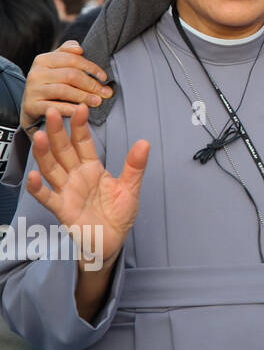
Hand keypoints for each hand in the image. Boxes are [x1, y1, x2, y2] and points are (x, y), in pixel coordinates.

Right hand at [19, 41, 111, 130]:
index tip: (104, 77)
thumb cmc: (50, 82)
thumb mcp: (56, 65)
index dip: (91, 68)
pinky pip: (54, 106)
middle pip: (70, 75)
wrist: (31, 104)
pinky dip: (70, 108)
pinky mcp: (32, 106)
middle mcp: (36, 73)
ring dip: (84, 96)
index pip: (72, 59)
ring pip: (64, 90)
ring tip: (98, 101)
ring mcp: (33, 90)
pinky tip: (81, 109)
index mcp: (43, 59)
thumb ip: (67, 52)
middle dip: (91, 84)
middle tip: (106, 92)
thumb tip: (79, 48)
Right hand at [26, 104, 144, 271]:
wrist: (112, 241)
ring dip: (44, 153)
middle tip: (53, 111)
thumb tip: (144, 142)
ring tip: (39, 135)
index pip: (83, 143)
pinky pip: (48, 197)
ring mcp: (67, 192)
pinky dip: (39, 187)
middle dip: (58, 132)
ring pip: (52, 168)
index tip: (81, 108)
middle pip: (63, 151)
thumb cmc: (118, 214)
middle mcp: (76, 177)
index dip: (81, 127)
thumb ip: (135, 166)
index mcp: (92, 168)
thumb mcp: (130, 187)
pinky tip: (33, 176)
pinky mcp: (63, 210)